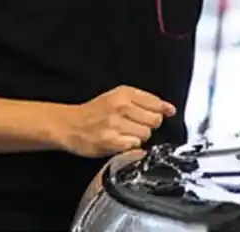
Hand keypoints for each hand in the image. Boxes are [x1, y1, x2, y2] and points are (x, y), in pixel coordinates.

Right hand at [59, 86, 176, 157]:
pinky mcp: (111, 142)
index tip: (165, 113)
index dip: (161, 110)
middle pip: (154, 120)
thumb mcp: (117, 97)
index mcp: (124, 93)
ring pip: (146, 134)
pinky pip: (134, 146)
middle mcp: (120, 107)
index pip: (156, 102)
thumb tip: (170, 109)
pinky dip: (131, 146)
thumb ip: (144, 101)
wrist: (70, 125)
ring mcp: (115, 124)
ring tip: (126, 133)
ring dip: (139, 137)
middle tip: (136, 125)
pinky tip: (121, 141)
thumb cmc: (95, 112)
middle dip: (149, 125)